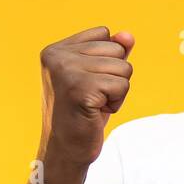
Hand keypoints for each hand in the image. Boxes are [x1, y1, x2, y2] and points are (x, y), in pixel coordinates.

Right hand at [38, 26, 134, 165]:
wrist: (65, 150)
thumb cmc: (82, 114)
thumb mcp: (97, 77)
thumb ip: (112, 54)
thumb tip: (128, 35)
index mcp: (55, 50)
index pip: (103, 34)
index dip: (107, 61)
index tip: (88, 83)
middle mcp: (57, 56)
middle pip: (116, 49)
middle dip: (114, 76)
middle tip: (92, 97)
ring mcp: (67, 71)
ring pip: (123, 67)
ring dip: (116, 91)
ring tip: (94, 105)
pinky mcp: (81, 89)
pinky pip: (122, 85)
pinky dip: (116, 103)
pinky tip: (96, 112)